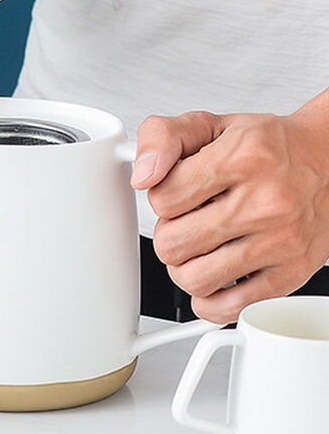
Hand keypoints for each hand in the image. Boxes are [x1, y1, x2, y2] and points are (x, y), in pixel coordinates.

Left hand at [130, 106, 328, 322]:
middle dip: (170, 233)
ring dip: (184, 267)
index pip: (162, 198)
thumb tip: (142, 175)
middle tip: (188, 222)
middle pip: (172, 243)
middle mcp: (266, 200)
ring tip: (199, 249)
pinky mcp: (291, 273)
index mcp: (243, 158)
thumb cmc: (267, 148)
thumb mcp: (209, 126)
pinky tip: (212, 279)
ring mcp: (281, 240)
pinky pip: (229, 307)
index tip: (178, 193)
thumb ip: (162, 137)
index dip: (161, 198)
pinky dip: (209, 301)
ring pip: (193, 278)